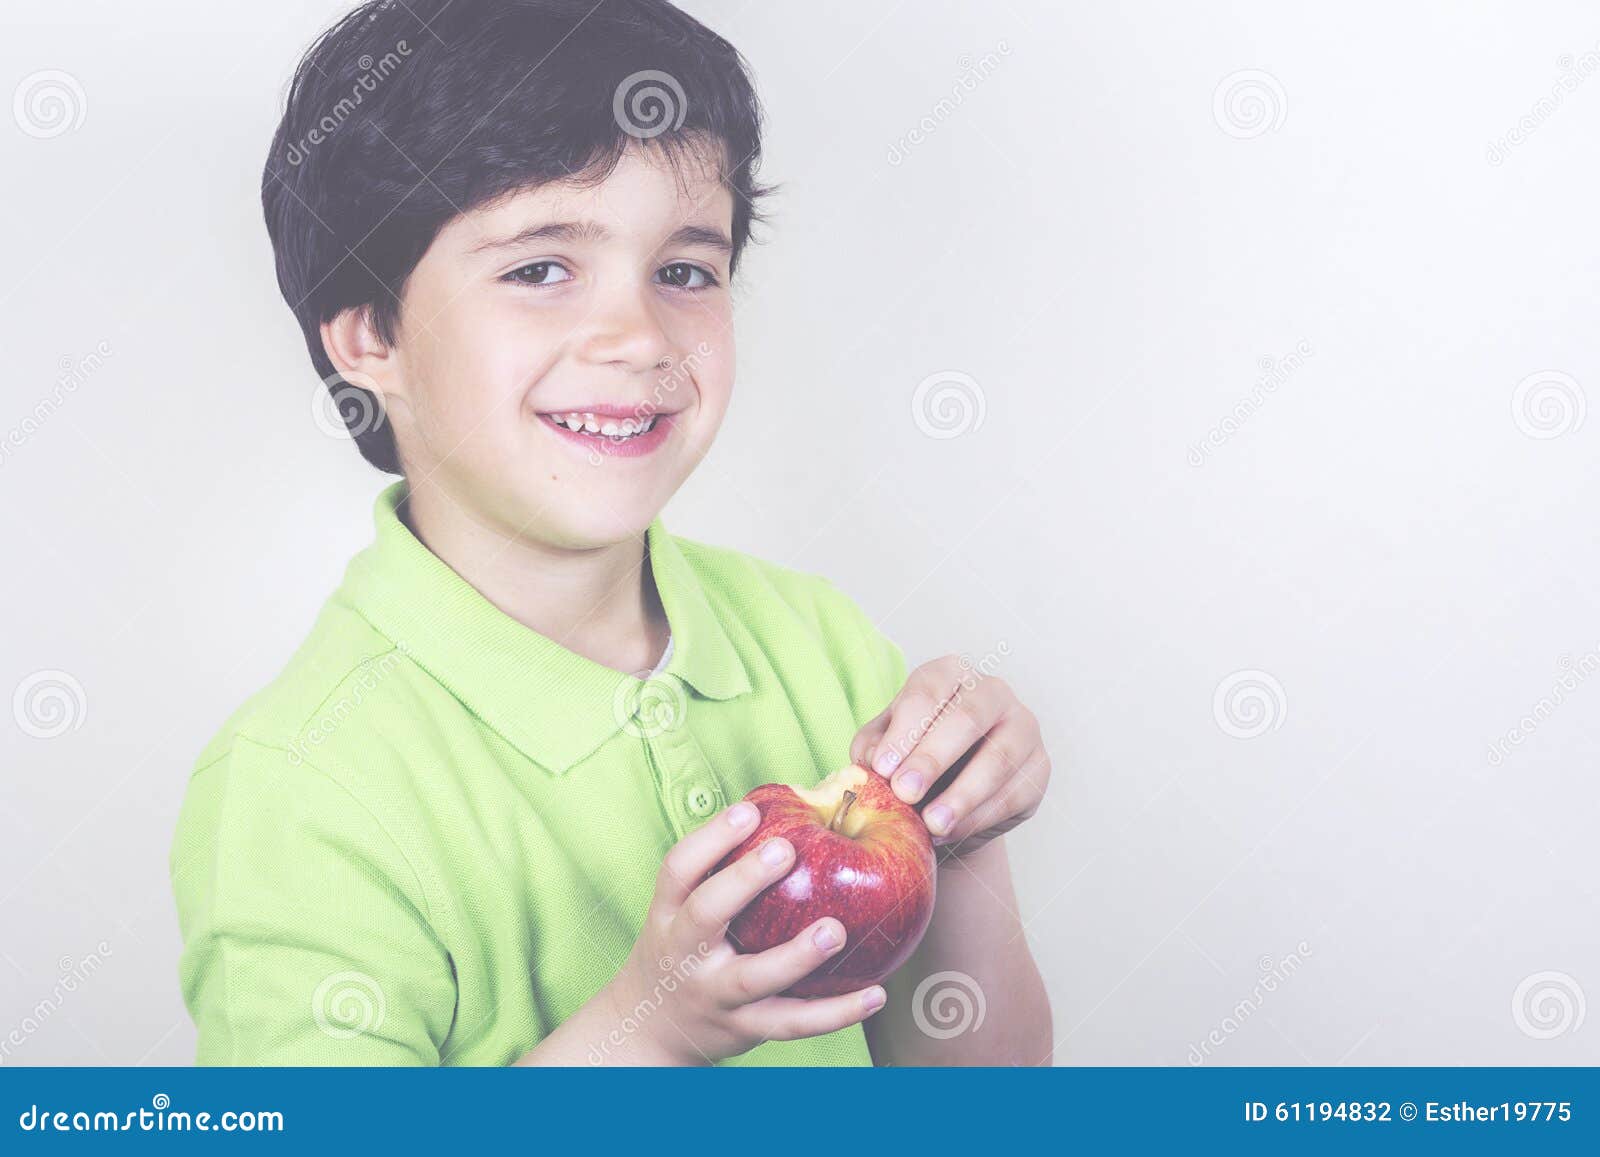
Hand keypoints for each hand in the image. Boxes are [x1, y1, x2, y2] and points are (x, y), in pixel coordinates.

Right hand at [600, 801, 887, 1063]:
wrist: (652, 1028)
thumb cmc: (688, 944)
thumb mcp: (685, 907)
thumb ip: (728, 866)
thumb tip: (807, 801)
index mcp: (669, 913)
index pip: (679, 869)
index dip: (711, 838)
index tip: (749, 810)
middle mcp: (685, 954)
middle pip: (705, 915)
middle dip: (743, 881)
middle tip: (786, 850)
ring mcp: (714, 994)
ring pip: (753, 978)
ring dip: (796, 956)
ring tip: (836, 931)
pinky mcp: (745, 1029)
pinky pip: (793, 1023)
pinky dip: (836, 1013)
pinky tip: (877, 995)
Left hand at [850, 654, 1050, 857]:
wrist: (950, 797)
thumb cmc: (913, 759)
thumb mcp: (884, 748)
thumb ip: (873, 748)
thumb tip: (871, 761)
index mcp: (949, 674)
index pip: (929, 690)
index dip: (905, 729)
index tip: (883, 767)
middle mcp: (992, 691)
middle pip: (967, 717)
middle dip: (932, 758)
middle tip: (904, 792)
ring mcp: (1023, 727)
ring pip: (999, 757)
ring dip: (962, 795)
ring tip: (931, 824)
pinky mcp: (1039, 767)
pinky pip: (1013, 793)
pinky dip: (978, 818)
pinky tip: (950, 832)